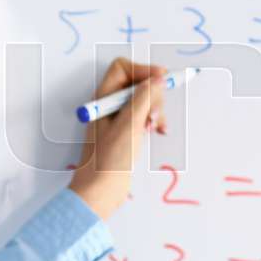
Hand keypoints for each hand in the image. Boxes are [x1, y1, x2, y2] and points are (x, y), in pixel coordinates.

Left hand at [68, 58, 167, 219]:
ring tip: (157, 126)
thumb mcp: (129, 125)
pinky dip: (153, 121)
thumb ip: (143, 98)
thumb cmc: (108, 162)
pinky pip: (143, 117)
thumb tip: (156, 78)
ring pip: (143, 101)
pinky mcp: (125, 133)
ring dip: (155, 109)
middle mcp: (109, 106)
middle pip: (136, 83)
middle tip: (155, 114)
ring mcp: (118, 119)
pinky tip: (158, 131)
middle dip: (152, 94)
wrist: (99, 192)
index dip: (143, 69)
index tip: (161, 78)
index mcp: (103, 99)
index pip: (122, 68)